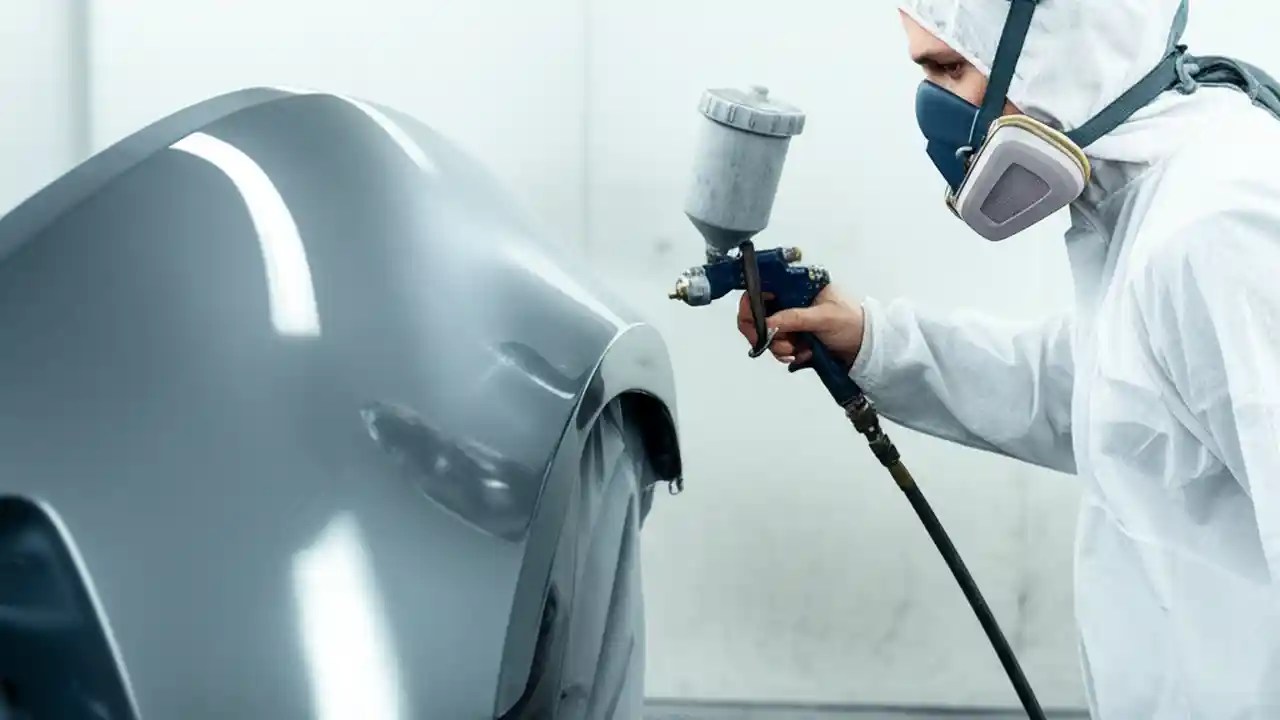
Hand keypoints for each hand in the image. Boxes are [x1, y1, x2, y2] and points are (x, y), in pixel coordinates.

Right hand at [737, 286, 864, 368]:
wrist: (867, 349)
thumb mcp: (823, 317)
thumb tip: (766, 325)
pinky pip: (777, 345)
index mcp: (798, 285)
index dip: (751, 304)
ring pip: (766, 333)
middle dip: (764, 332)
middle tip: (774, 343)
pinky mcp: (794, 336)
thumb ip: (794, 318)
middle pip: (758, 313)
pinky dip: (785, 353)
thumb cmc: (852, 324)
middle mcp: (791, 299)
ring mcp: (792, 319)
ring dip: (778, 346)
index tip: (752, 323)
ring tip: (797, 351)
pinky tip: (802, 355)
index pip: (763, 287)